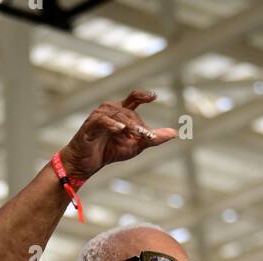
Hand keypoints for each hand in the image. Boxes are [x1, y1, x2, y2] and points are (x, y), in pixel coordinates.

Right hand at [60, 90, 176, 182]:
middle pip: (128, 112)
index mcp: (121, 112)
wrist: (87, 163)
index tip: (154, 96)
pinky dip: (111, 124)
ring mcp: (99, 116)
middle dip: (139, 125)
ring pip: (117, 115)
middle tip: (149, 137)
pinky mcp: (89, 126)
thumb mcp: (135, 146)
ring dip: (128, 125)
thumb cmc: (110, 150)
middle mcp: (110, 110)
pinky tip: (120, 129)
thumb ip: (153, 138)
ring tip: (137, 134)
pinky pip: (101, 120)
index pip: (134, 98)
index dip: (143, 95)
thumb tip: (175, 133)